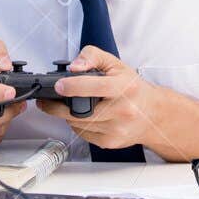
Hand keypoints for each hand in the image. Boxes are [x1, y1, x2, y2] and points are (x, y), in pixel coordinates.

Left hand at [39, 47, 165, 151]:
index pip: (95, 86)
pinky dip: (77, 125)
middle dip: (57, 106)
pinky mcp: (110, 142)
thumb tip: (74, 67)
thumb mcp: (115, 64)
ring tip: (68, 105)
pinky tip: (83, 116)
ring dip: (67, 115)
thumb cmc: (132, 88)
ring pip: (78, 124)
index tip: (58, 85)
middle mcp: (123, 110)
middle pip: (80, 112)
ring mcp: (117, 129)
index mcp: (125, 88)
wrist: (152, 114)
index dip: (73, 86)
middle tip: (46, 100)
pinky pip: (83, 134)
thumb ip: (92, 56)